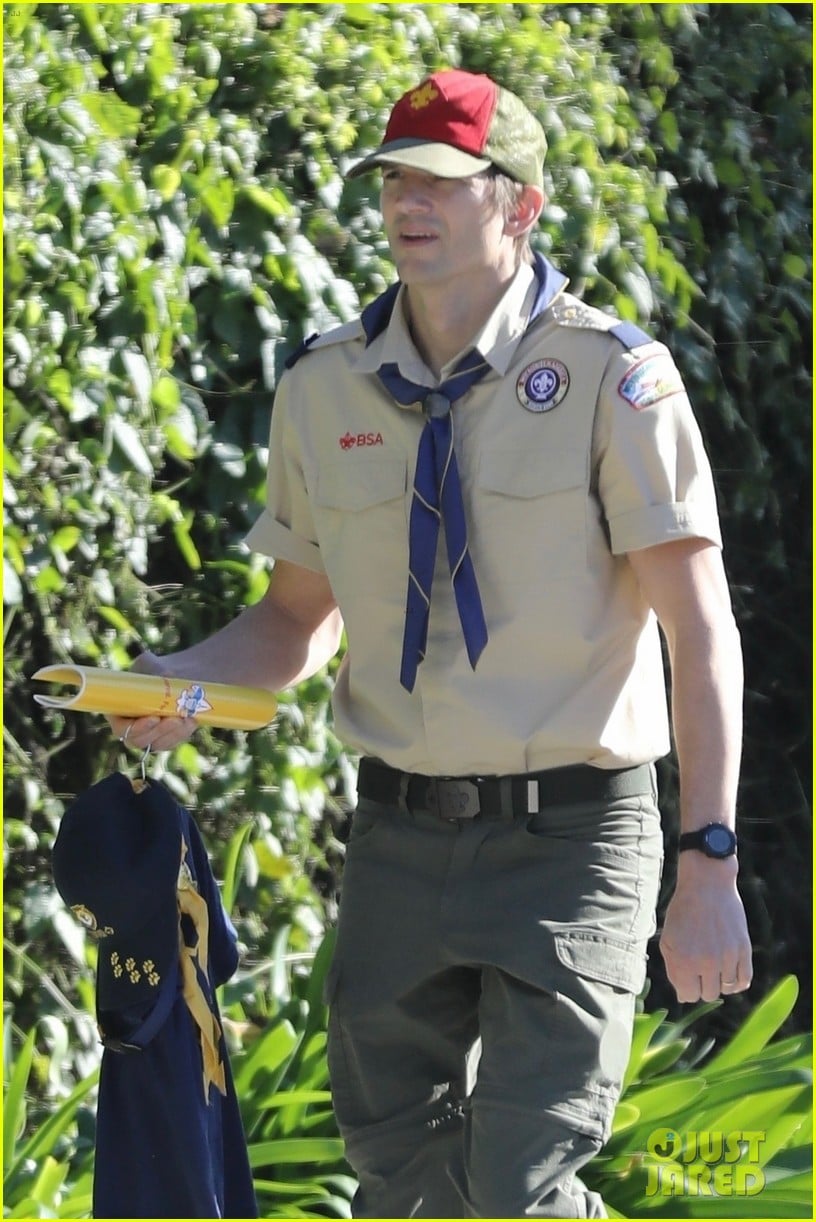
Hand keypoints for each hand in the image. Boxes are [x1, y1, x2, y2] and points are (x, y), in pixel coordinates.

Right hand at [108, 651, 198, 753]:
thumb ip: (152, 669)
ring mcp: (147, 735)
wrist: (177, 675)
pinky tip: (193, 720)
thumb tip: (167, 675)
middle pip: (138, 740)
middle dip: (158, 732)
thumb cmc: (157, 668)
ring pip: (157, 744)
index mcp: (117, 709)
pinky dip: (183, 733)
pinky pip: (172, 742)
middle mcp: (129, 727)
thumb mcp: (149, 663)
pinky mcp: (164, 738)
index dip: (135, 728)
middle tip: (176, 719)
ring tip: (188, 718)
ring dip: (173, 733)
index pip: (120, 727)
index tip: (154, 718)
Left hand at [659, 856, 752, 1002]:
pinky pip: (744, 981)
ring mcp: (726, 957)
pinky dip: (737, 981)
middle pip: (708, 995)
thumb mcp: (668, 939)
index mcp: (682, 961)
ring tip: (714, 962)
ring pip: (726, 989)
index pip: (688, 996)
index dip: (687, 988)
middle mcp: (705, 963)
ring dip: (719, 980)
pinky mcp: (743, 950)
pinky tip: (729, 970)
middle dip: (703, 984)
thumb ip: (674, 970)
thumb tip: (684, 996)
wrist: (706, 885)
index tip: (688, 976)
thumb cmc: (683, 911)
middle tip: (701, 967)